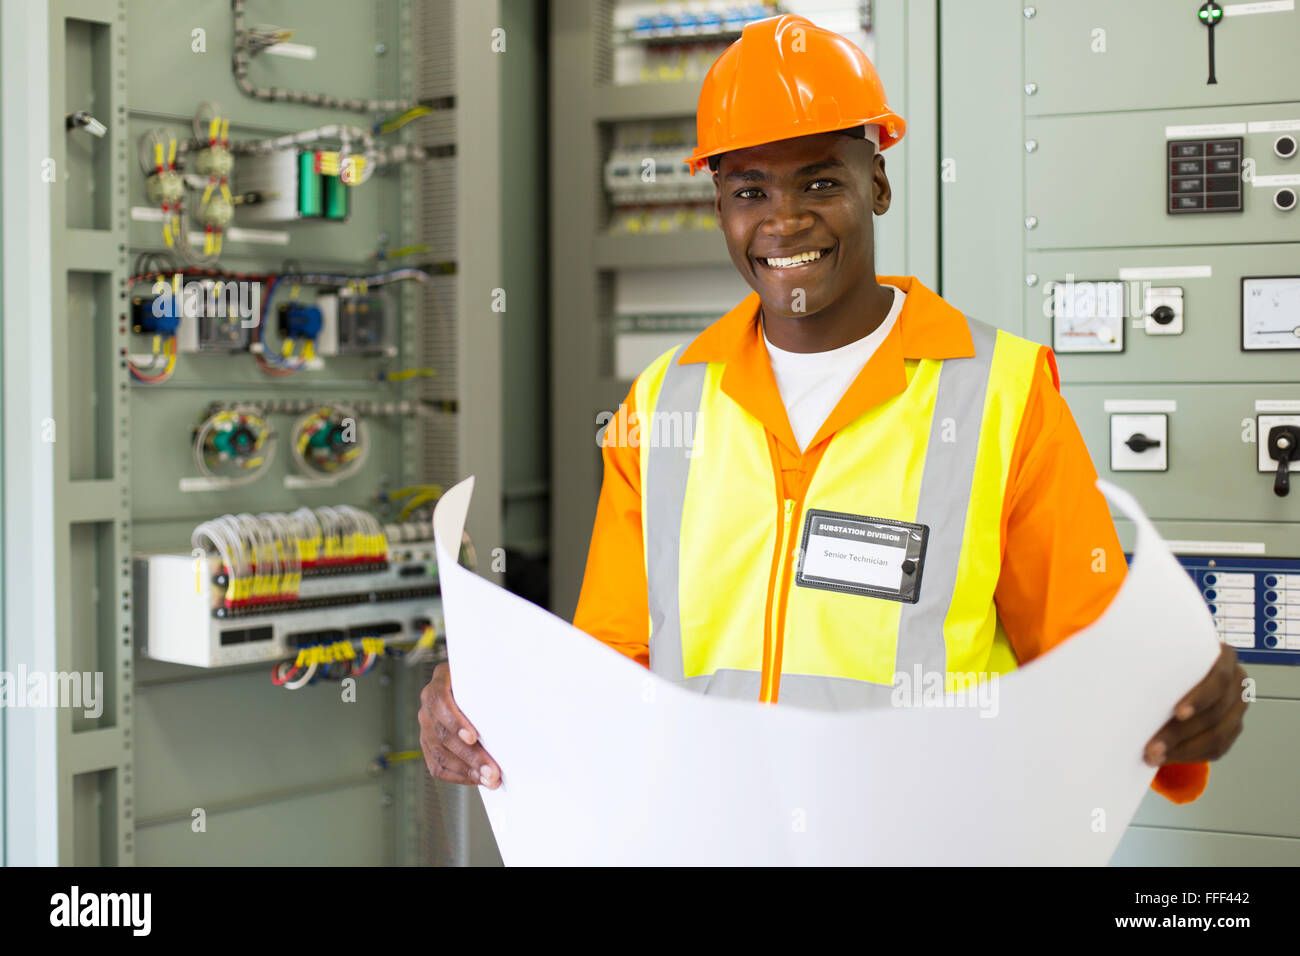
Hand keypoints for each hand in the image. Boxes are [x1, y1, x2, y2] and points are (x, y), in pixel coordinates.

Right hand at [418, 662, 500, 787]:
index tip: (473, 737)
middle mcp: (428, 704)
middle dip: (470, 756)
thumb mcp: (484, 673)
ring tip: (487, 779)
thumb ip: (492, 684)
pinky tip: (474, 778)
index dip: (456, 722)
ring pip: (440, 753)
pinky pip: (437, 765)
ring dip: (466, 770)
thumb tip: (517, 703)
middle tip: (491, 771)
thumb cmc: (477, 677)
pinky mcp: (428, 743)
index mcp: (440, 681)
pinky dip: (457, 775)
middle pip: (444, 734)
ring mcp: (426, 725)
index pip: (442, 702)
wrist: (463, 681)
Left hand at [1144, 644, 1247, 766]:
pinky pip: (1217, 748)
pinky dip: (1191, 755)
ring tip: (1155, 756)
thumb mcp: (1164, 650)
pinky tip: (1169, 757)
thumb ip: (1156, 659)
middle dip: (1179, 733)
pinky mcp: (1233, 727)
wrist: (1181, 669)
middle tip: (1152, 747)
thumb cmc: (1169, 658)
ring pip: (1217, 736)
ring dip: (1183, 750)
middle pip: (1214, 712)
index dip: (1200, 698)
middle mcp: (1236, 682)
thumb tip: (1123, 671)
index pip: (1218, 679)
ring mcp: (1237, 707)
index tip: (1177, 713)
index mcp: (1223, 657)